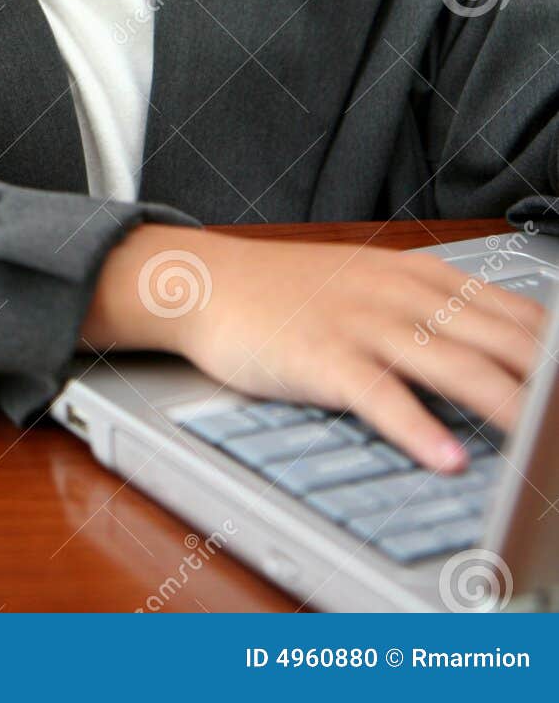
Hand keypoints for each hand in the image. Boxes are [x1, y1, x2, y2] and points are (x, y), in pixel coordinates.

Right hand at [163, 232, 547, 471]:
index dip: (554, 353)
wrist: (211, 281)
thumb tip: (507, 354)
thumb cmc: (294, 293)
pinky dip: (417, 429)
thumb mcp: (377, 287)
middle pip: (497, 341)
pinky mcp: (322, 356)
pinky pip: (379, 395)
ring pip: (452, 365)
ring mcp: (362, 324)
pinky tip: (446, 457)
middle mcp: (401, 296)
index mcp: (422, 277)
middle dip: (544, 381)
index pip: (515, 315)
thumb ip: (438, 313)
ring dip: (506, 406)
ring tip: (540, 440)